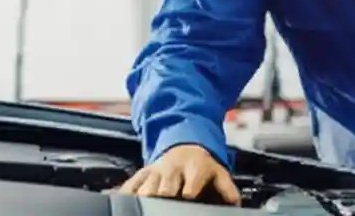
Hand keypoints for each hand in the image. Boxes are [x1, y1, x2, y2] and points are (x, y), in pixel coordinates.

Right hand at [117, 144, 239, 204]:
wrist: (185, 147)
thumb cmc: (202, 167)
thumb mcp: (218, 174)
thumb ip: (227, 188)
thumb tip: (234, 202)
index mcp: (194, 169)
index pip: (191, 183)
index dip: (188, 191)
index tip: (187, 196)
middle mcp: (173, 169)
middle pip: (165, 186)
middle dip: (163, 195)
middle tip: (161, 204)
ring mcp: (156, 171)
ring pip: (145, 185)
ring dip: (144, 195)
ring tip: (140, 207)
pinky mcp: (142, 174)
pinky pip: (130, 184)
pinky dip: (125, 193)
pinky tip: (120, 202)